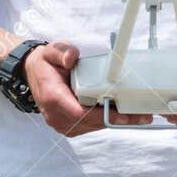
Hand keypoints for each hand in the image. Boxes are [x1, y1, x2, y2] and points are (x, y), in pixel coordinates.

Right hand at [23, 40, 151, 134]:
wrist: (34, 74)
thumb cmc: (46, 64)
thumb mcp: (51, 51)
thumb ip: (62, 52)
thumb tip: (72, 57)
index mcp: (52, 97)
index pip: (79, 112)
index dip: (102, 115)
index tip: (121, 115)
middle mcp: (55, 114)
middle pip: (91, 122)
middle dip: (117, 120)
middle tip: (142, 116)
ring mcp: (61, 123)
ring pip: (92, 126)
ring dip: (114, 123)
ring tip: (139, 116)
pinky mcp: (68, 125)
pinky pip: (90, 126)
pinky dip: (106, 121)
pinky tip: (123, 115)